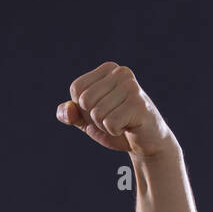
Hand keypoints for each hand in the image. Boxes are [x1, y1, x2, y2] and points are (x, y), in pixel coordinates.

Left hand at [56, 62, 176, 157]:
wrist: (145, 142)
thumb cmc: (115, 126)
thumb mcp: (87, 120)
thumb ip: (70, 114)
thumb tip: (67, 109)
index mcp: (108, 69)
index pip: (76, 88)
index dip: (83, 107)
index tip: (103, 109)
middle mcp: (121, 73)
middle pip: (85, 100)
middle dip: (94, 118)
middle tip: (113, 118)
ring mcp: (132, 87)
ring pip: (97, 114)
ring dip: (105, 126)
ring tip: (122, 122)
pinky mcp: (139, 105)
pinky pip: (110, 123)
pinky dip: (115, 131)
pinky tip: (128, 126)